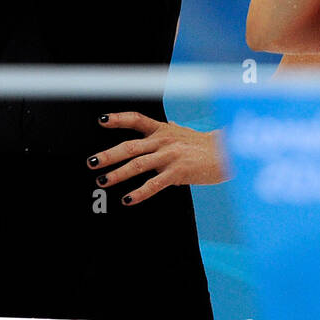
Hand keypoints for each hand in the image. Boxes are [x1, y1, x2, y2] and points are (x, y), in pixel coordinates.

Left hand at [90, 112, 228, 204]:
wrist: (228, 153)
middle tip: (91, 162)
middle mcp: (164, 140)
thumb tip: (167, 124)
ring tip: (102, 181)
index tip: (101, 120)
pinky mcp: (178, 171)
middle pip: (130, 146)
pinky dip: (138, 193)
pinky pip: (154, 184)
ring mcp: (170, 155)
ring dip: (117, 174)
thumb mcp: (186, 133)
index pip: (137, 120)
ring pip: (137, 164)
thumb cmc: (207, 146)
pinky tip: (127, 200)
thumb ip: (172, 131)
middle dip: (108, 155)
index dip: (118, 119)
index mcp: (164, 130)